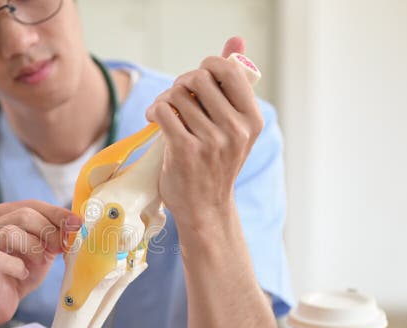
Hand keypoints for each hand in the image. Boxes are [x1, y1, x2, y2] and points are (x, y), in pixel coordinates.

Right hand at [0, 200, 81, 327]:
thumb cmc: (18, 272)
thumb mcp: (41, 248)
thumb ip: (54, 234)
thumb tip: (75, 223)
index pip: (32, 204)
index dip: (56, 213)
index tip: (77, 224)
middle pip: (23, 215)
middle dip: (48, 230)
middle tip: (60, 247)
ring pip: (10, 233)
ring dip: (34, 247)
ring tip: (41, 262)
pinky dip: (17, 266)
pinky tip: (23, 273)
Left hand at [145, 37, 263, 228]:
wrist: (204, 207)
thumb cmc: (216, 163)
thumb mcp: (234, 126)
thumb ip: (234, 84)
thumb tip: (237, 41)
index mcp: (252, 119)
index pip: (228, 70)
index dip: (207, 67)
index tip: (196, 81)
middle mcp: (236, 129)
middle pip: (198, 78)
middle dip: (182, 83)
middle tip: (177, 98)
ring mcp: (211, 141)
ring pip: (178, 94)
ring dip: (165, 100)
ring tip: (166, 114)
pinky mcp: (185, 150)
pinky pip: (163, 111)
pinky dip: (154, 111)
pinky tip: (155, 120)